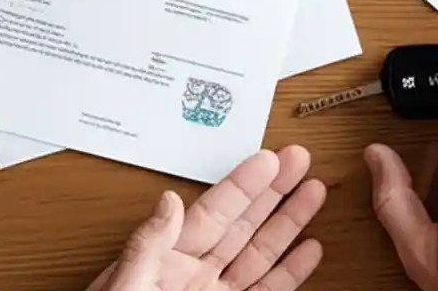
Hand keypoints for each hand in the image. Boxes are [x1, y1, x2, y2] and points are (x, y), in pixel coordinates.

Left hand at [88, 146, 326, 290]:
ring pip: (261, 254)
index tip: (269, 159)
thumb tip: (170, 202)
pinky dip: (291, 272)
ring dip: (289, 223)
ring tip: (314, 192)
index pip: (213, 212)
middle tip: (299, 159)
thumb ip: (146, 246)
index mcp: (165, 260)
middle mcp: (194, 275)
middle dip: (274, 191)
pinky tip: (310, 250)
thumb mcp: (124, 287)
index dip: (243, 184)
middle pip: (243, 224)